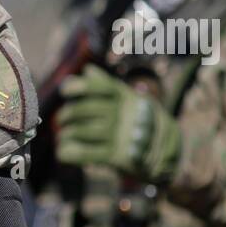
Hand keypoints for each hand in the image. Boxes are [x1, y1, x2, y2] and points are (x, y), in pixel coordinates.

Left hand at [56, 65, 181, 184]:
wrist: (165, 150)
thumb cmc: (138, 120)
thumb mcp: (128, 99)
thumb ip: (106, 85)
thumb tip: (87, 70)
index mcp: (126, 97)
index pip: (100, 87)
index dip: (79, 87)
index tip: (65, 91)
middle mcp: (124, 114)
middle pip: (86, 109)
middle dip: (67, 114)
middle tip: (60, 119)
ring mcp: (121, 136)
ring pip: (83, 131)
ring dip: (66, 134)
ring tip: (62, 135)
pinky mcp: (118, 157)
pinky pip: (88, 153)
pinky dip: (70, 152)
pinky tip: (62, 152)